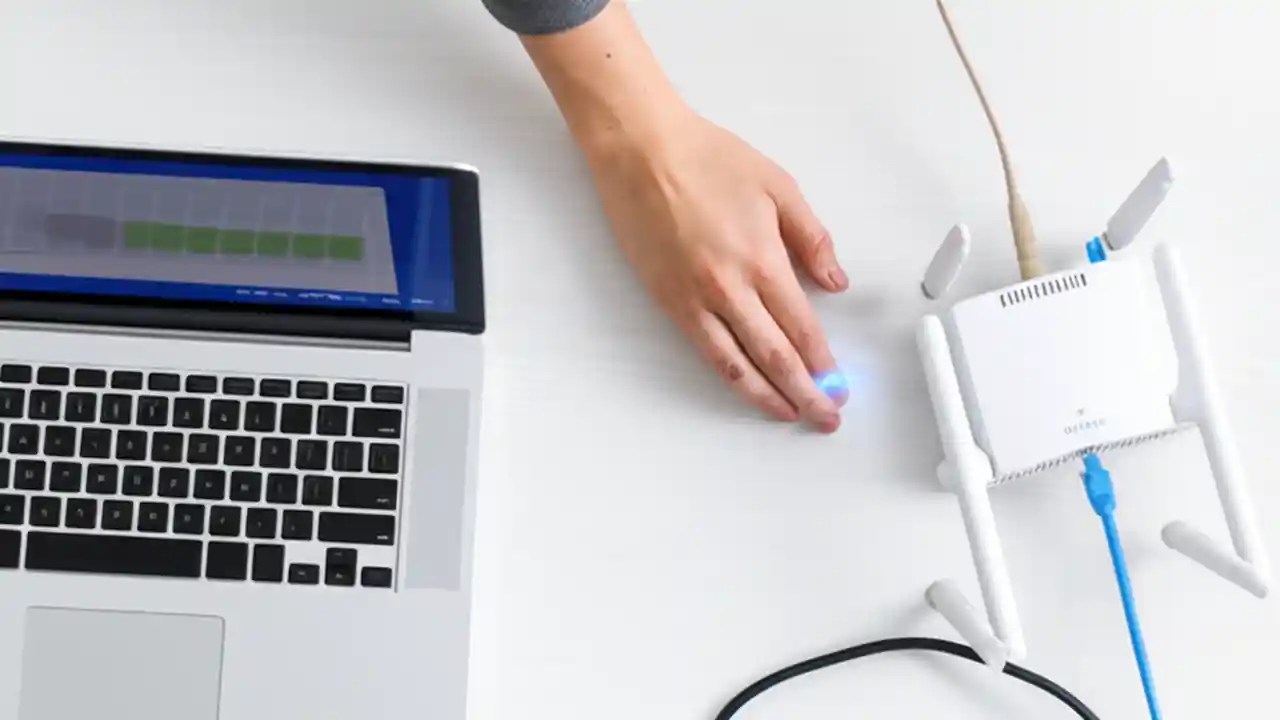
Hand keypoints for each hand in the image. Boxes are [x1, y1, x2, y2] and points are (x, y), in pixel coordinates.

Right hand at [585, 109, 849, 431]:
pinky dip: (730, 377)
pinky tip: (746, 388)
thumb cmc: (707, 159)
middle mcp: (730, 286)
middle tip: (826, 417)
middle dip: (806, 393)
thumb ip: (812, 238)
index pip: (802, 326)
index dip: (824, 363)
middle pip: (776, 356)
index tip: (839, 385)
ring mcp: (696, 299)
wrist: (642, 152)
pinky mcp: (668, 301)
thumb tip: (836, 281)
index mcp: (762, 257)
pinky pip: (706, 351)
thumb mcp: (779, 186)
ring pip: (738, 366)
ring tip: (791, 415)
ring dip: (768, 397)